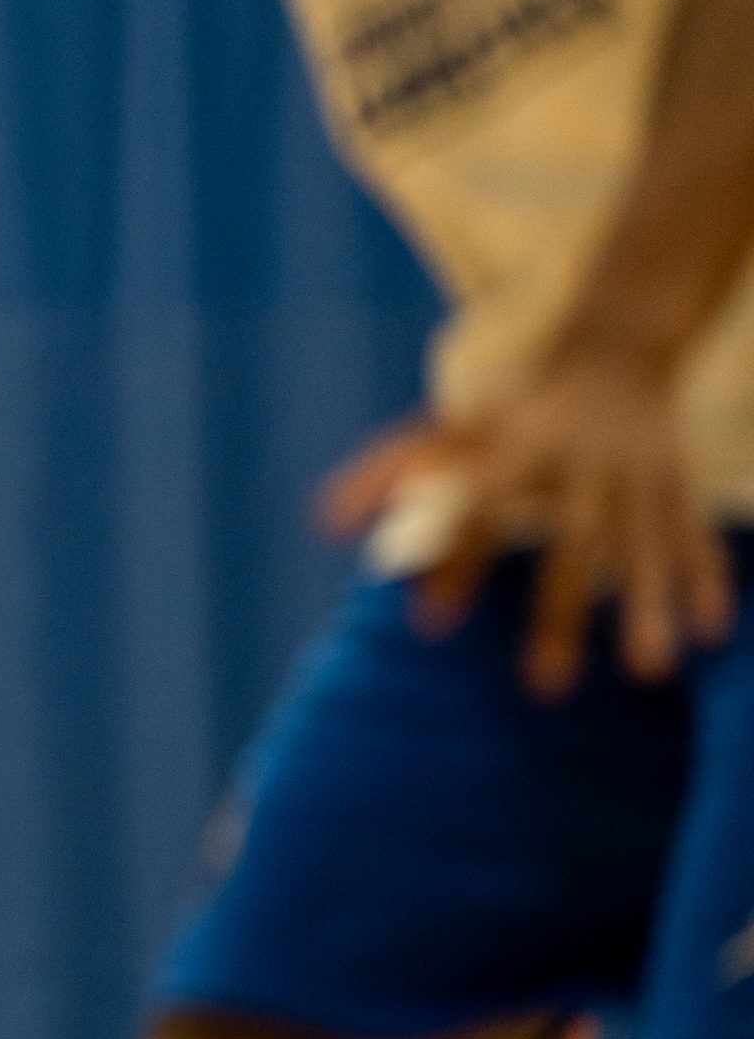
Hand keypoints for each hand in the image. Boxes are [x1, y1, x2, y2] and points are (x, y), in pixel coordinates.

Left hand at [322, 351, 732, 697]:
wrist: (614, 348)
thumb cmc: (514, 405)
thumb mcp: (455, 424)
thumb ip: (391, 469)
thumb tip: (327, 522)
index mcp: (519, 446)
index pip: (480, 505)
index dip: (455, 560)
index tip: (428, 622)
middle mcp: (583, 463)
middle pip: (572, 542)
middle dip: (561, 614)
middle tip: (542, 690)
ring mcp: (639, 476)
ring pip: (645, 547)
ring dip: (646, 607)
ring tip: (645, 672)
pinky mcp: (680, 486)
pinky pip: (697, 536)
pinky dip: (706, 580)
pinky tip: (711, 635)